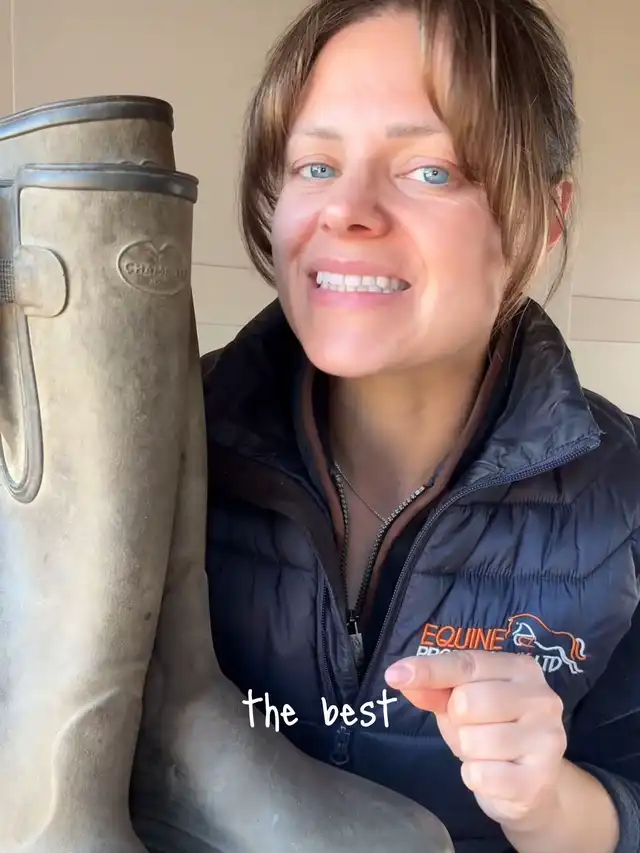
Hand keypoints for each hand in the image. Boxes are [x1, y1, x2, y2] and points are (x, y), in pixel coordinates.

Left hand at [384, 651, 566, 829]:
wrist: (533, 786)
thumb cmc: (493, 731)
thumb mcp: (460, 704)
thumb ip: (434, 688)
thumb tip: (400, 676)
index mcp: (522, 669)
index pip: (466, 663)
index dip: (429, 670)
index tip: (394, 675)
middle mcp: (541, 698)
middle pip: (466, 701)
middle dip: (457, 720)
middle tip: (474, 729)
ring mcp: (546, 738)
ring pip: (472, 740)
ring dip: (467, 750)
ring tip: (487, 753)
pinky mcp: (539, 779)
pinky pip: (480, 775)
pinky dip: (475, 777)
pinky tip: (495, 775)